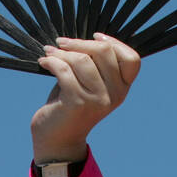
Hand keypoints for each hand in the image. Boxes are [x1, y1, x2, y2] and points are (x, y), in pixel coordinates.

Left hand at [33, 34, 139, 162]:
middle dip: (79, 42)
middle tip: (61, 43)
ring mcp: (97, 99)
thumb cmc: (71, 106)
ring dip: (61, 52)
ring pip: (82, 60)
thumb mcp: (90, 85)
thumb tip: (83, 37)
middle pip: (104, 51)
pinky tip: (44, 62)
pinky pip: (64, 70)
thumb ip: (95, 65)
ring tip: (50, 53)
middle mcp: (114, 95)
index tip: (94, 36)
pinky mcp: (77, 102)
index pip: (132, 59)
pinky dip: (51, 62)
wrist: (57, 140)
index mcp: (122, 89)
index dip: (114, 42)